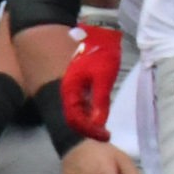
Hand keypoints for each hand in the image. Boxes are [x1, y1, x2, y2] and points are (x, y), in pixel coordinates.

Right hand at [62, 22, 122, 140]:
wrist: (98, 36)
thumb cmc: (100, 55)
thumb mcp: (103, 78)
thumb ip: (100, 101)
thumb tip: (98, 123)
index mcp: (69, 91)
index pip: (74, 119)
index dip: (88, 130)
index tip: (104, 136)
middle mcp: (68, 93)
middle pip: (74, 118)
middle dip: (88, 129)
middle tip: (106, 136)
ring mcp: (73, 90)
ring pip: (78, 113)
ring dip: (90, 123)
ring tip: (104, 131)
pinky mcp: (81, 87)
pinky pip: (83, 105)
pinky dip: (91, 114)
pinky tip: (101, 118)